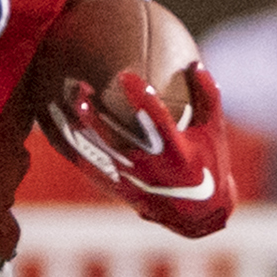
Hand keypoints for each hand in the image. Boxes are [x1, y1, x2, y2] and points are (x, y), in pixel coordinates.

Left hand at [43, 62, 233, 237]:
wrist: (199, 213)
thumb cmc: (209, 163)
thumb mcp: (214, 131)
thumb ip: (208, 97)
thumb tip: (195, 64)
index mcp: (177, 153)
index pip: (156, 121)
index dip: (141, 99)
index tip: (125, 75)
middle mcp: (152, 169)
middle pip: (117, 140)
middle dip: (97, 116)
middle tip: (80, 88)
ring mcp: (133, 181)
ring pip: (100, 154)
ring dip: (82, 130)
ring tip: (69, 104)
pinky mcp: (120, 188)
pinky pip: (94, 168)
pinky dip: (78, 149)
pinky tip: (61, 128)